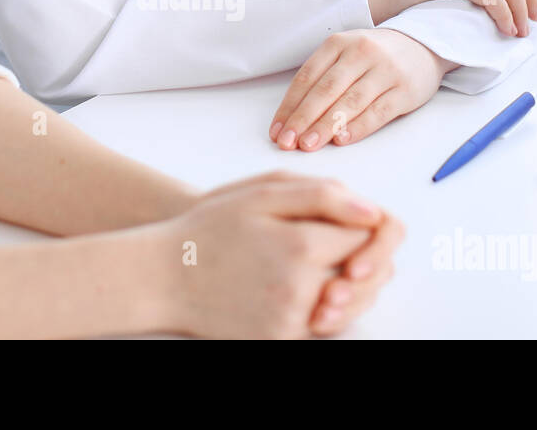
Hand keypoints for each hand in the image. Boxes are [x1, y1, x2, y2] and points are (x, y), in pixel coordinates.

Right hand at [160, 174, 401, 337]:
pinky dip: (326, 309)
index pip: (368, 234)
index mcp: (300, 245)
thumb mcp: (260, 194)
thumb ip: (322, 195)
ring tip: (319, 265)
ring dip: (349, 284)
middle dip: (363, 257)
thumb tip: (372, 212)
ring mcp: (292, 322)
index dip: (362, 223)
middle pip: (368, 276)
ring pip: (352, 305)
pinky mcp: (282, 341)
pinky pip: (325, 327)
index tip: (342, 219)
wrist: (163, 278)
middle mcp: (302, 290)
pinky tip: (302, 288)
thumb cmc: (210, 229)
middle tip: (337, 243)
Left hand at [270, 29, 452, 150]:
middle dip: (303, 119)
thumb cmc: (374, 57)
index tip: (277, 131)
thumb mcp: (345, 55)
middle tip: (287, 142)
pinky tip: (341, 139)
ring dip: (326, 126)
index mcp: (338, 43)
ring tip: (308, 145)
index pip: (307, 77)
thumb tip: (292, 118)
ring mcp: (385, 70)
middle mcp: (360, 53)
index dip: (289, 106)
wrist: (422, 46)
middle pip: (325, 90)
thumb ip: (321, 80)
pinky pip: (378, 111)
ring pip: (350, 102)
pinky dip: (358, 127)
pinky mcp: (405, 89)